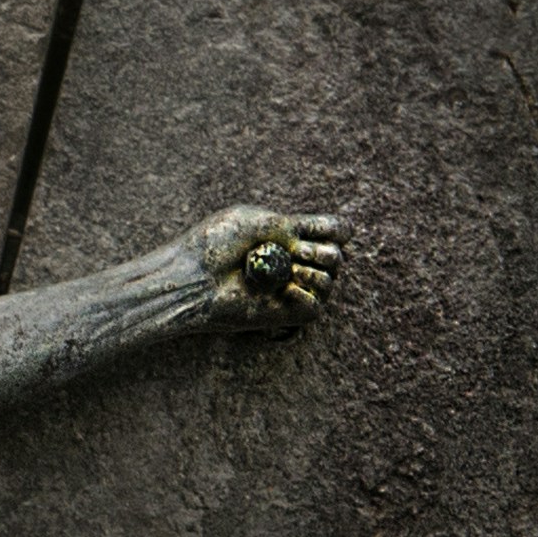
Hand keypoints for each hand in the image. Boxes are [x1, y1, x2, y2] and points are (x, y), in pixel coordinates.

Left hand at [194, 205, 345, 329]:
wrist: (191, 277)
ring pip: (329, 280)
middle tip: (294, 251)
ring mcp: (292, 290)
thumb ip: (301, 224)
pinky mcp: (286, 315)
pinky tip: (285, 289)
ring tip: (286, 270)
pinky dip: (305, 295)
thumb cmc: (216, 244)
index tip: (307, 231)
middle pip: (337, 256)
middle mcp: (296, 264)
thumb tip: (345, 235)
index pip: (336, 232)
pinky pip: (316, 307)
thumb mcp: (259, 221)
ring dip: (313, 272)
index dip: (334, 230)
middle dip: (322, 251)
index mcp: (291, 237)